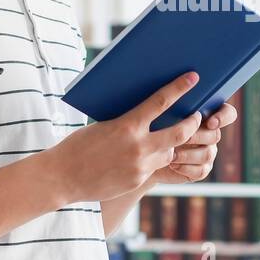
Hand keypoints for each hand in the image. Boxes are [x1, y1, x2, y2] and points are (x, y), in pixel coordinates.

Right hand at [45, 72, 204, 203]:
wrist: (62, 177)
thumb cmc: (78, 145)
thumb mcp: (104, 125)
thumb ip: (128, 122)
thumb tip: (146, 112)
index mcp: (127, 125)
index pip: (160, 102)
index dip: (179, 88)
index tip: (193, 78)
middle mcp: (138, 146)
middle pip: (180, 132)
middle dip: (192, 123)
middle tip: (196, 116)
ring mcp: (140, 166)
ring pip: (170, 152)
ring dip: (171, 144)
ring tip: (168, 137)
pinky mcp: (137, 181)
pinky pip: (153, 167)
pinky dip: (152, 160)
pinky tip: (141, 157)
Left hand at [142, 100, 237, 187]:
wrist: (144, 154)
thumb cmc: (151, 127)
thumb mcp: (161, 114)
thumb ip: (173, 106)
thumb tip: (174, 98)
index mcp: (206, 115)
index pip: (228, 113)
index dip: (223, 117)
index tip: (210, 122)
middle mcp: (209, 133)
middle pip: (215, 135)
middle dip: (198, 136)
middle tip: (181, 138)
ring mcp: (206, 152)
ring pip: (208, 153)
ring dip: (189, 154)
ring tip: (171, 153)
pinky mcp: (200, 169)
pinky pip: (201, 170)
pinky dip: (186, 168)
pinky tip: (172, 164)